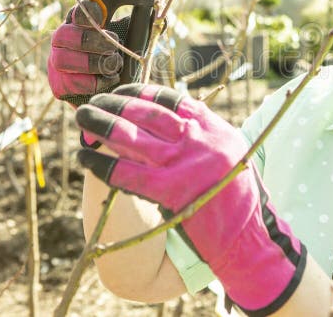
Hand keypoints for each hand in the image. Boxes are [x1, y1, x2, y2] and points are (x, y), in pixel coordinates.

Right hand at [47, 0, 127, 106]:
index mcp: (78, 23)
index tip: (102, 14)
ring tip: (114, 64)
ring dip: (91, 63)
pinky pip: (69, 83)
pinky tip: (111, 79)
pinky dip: (93, 83)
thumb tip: (148, 12)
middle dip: (90, 41)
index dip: (87, 12)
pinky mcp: (59, 85)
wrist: (116, 88)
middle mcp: (62, 41)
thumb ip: (135, 24)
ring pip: (62, 60)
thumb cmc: (122, 57)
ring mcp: (57, 63)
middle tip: (112, 47)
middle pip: (61, 35)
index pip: (76, 12)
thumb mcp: (130, 38)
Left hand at [76, 84, 306, 315]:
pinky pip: (126, 172)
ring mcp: (185, 164)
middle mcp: (200, 140)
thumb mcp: (230, 155)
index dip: (142, 92)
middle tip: (93, 101)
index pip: (173, 99)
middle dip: (115, 103)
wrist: (249, 240)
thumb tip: (168, 123)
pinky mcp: (171, 191)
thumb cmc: (238, 202)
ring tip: (83, 118)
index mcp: (215, 128)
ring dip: (102, 124)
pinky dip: (101, 163)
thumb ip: (203, 137)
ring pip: (132, 136)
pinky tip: (84, 157)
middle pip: (147, 112)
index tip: (122, 91)